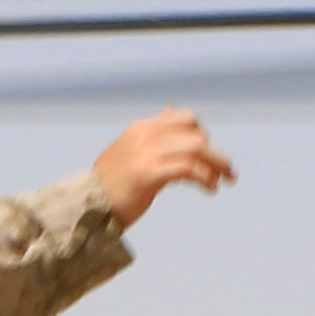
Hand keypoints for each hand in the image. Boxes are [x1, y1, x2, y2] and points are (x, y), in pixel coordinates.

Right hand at [90, 108, 231, 226]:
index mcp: (142, 128)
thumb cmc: (113, 183)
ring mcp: (146, 153)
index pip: (185, 119)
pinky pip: (188, 168)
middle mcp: (145, 135)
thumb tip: (171, 109)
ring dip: (217, 165)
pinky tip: (210, 189)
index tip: (210, 155)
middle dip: (215, 154)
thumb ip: (154, 132)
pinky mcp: (148, 173)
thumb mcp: (132, 148)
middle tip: (227, 173)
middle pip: (196, 135)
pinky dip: (205, 178)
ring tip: (225, 180)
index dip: (203, 136)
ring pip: (196, 149)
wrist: (88, 206)